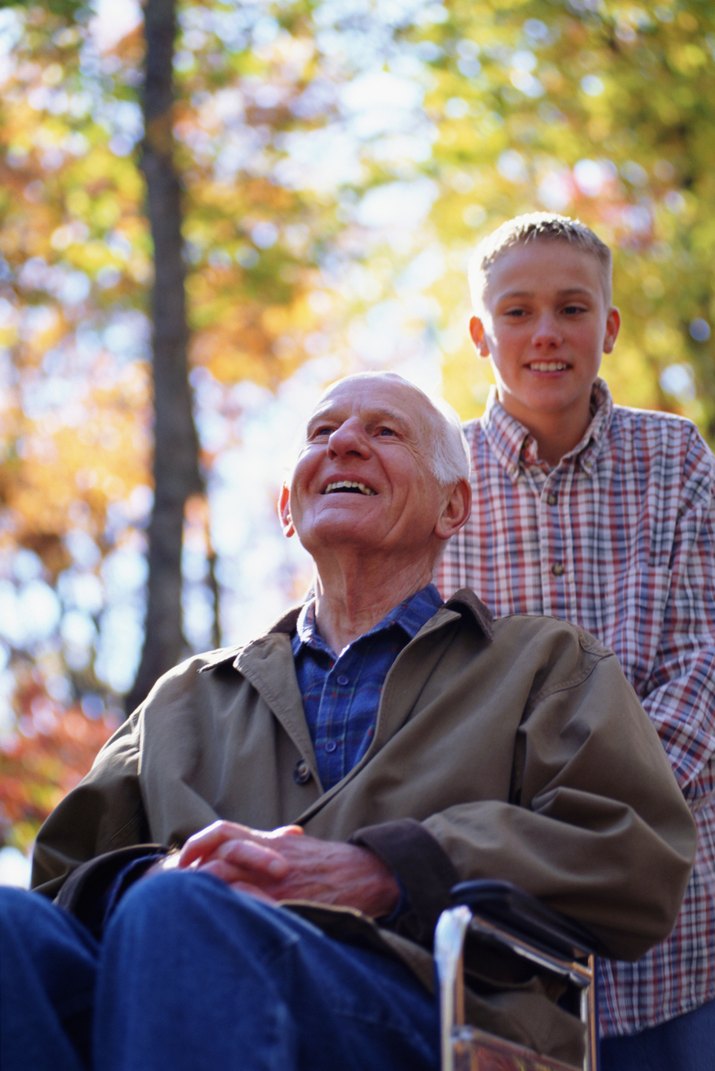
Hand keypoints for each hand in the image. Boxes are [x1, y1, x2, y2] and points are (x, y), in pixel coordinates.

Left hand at [173, 819, 399, 916]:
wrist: (363, 874)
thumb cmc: (331, 862)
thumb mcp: (298, 846)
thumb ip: (274, 843)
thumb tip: (267, 841)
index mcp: (267, 840)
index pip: (220, 834)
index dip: (196, 847)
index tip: (183, 864)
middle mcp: (265, 856)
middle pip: (214, 859)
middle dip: (191, 876)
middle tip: (176, 891)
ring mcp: (272, 880)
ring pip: (225, 881)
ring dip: (205, 894)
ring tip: (189, 907)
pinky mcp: (283, 902)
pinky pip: (247, 907)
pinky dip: (229, 912)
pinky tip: (216, 923)